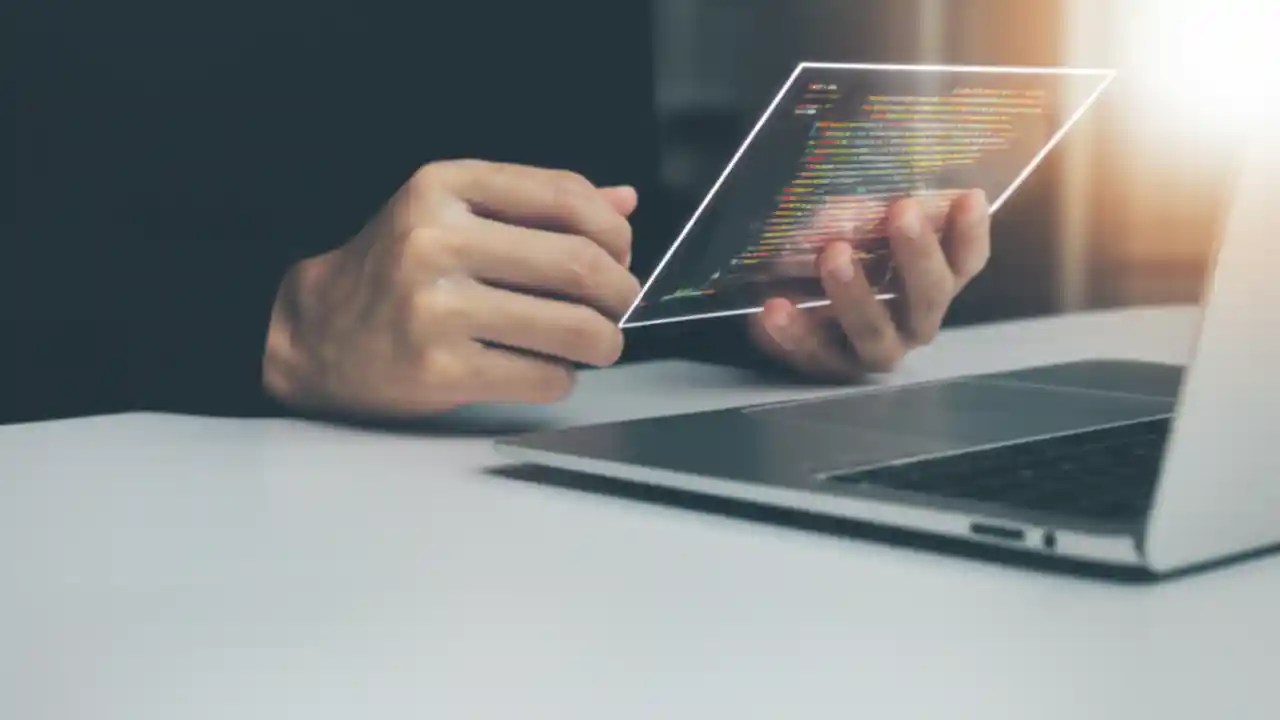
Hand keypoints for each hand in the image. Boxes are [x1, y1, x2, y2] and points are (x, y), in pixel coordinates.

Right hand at [262, 159, 641, 417]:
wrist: (316, 333)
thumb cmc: (400, 269)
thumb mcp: (454, 213)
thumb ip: (537, 203)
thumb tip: (624, 201)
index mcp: (444, 187)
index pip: (563, 196)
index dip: (613, 231)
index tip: (620, 254)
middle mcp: (436, 240)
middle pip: (578, 265)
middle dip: (620, 292)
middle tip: (619, 307)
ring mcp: (435, 309)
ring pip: (571, 328)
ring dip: (604, 341)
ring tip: (600, 343)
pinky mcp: (439, 371)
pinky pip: (543, 377)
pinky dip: (563, 378)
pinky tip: (549, 370)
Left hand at [747, 190, 990, 379]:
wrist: (790, 311)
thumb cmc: (840, 256)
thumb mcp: (859, 229)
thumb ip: (870, 207)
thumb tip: (860, 150)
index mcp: (932, 284)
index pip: (967, 263)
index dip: (971, 233)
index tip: (969, 195)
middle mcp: (913, 321)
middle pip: (930, 296)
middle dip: (917, 254)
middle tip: (901, 211)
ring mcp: (874, 350)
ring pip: (875, 332)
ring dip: (856, 294)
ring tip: (833, 254)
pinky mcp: (829, 367)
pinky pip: (814, 353)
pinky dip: (794, 331)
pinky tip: (774, 308)